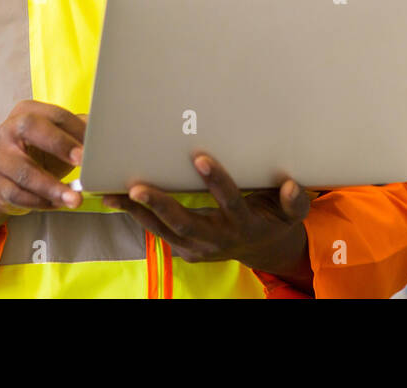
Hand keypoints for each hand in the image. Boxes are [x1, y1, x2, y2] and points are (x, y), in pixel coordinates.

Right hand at [0, 100, 87, 218]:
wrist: (5, 176)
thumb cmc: (40, 152)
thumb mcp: (57, 138)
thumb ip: (79, 132)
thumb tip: (109, 135)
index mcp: (27, 112)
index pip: (54, 115)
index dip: (76, 129)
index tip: (95, 146)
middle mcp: (9, 130)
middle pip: (30, 128)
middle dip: (59, 144)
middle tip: (82, 162)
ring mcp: (0, 158)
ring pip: (25, 171)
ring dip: (52, 187)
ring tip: (75, 199)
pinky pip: (18, 195)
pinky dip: (41, 203)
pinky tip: (58, 205)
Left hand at [102, 153, 310, 275]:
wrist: (263, 250)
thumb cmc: (274, 219)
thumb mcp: (291, 213)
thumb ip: (294, 200)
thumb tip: (292, 185)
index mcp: (244, 224)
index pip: (230, 201)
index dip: (217, 181)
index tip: (199, 157)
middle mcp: (218, 239)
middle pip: (185, 222)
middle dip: (160, 203)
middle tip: (137, 186)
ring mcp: (197, 248)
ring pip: (162, 231)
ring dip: (137, 212)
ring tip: (112, 193)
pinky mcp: (183, 249)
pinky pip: (156, 232)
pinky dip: (136, 216)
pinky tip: (116, 199)